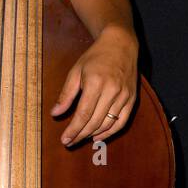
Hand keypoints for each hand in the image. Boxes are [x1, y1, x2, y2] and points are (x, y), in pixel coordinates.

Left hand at [52, 24, 138, 145]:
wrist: (120, 45)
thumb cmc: (95, 57)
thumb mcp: (76, 71)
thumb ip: (66, 94)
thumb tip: (55, 113)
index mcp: (96, 82)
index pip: (83, 113)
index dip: (73, 129)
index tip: (65, 139)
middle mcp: (112, 90)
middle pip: (95, 121)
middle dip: (80, 134)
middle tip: (69, 142)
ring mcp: (124, 95)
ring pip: (108, 123)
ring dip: (93, 134)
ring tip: (80, 138)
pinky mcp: (132, 98)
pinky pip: (121, 121)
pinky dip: (110, 132)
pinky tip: (98, 136)